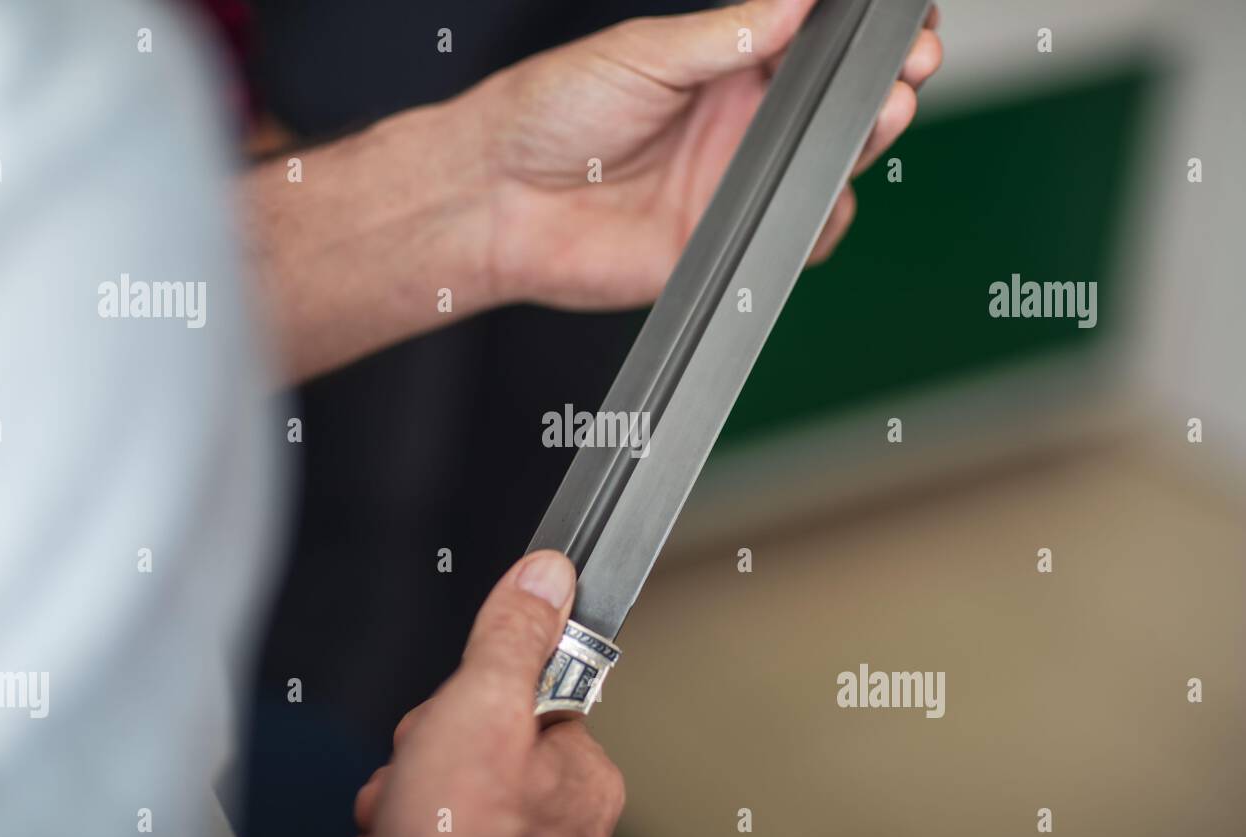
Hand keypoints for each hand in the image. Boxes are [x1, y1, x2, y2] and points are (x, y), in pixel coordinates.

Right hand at [305, 551, 623, 836]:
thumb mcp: (483, 708)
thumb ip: (513, 639)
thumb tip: (551, 573)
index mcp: (572, 772)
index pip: (507, 705)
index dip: (455, 711)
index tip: (438, 731)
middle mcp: (551, 828)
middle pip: (458, 763)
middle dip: (412, 775)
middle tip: (408, 796)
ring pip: (425, 820)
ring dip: (387, 825)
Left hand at [467, 0, 942, 310]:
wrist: (498, 200)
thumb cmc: (549, 114)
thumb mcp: (641, 53)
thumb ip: (726, 36)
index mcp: (725, 69)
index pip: (816, 46)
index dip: (864, 34)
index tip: (904, 20)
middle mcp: (741, 126)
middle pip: (841, 106)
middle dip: (888, 82)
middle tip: (911, 65)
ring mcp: (738, 186)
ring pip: (833, 169)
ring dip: (869, 142)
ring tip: (884, 111)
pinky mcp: (727, 243)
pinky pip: (797, 236)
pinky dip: (823, 219)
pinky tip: (827, 193)